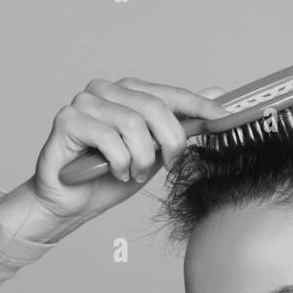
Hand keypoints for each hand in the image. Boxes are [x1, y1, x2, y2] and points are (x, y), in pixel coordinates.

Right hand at [31, 79, 227, 224]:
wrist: (71, 203)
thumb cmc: (110, 176)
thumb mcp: (156, 153)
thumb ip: (181, 124)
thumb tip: (215, 95)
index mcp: (128, 92)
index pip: (171, 93)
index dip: (200, 106)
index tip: (225, 118)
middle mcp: (105, 89)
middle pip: (155, 107)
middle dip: (170, 143)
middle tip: (170, 165)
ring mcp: (84, 101)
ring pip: (133, 124)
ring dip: (141, 159)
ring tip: (133, 173)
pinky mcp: (67, 119)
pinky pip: (109, 139)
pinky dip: (120, 163)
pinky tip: (116, 173)